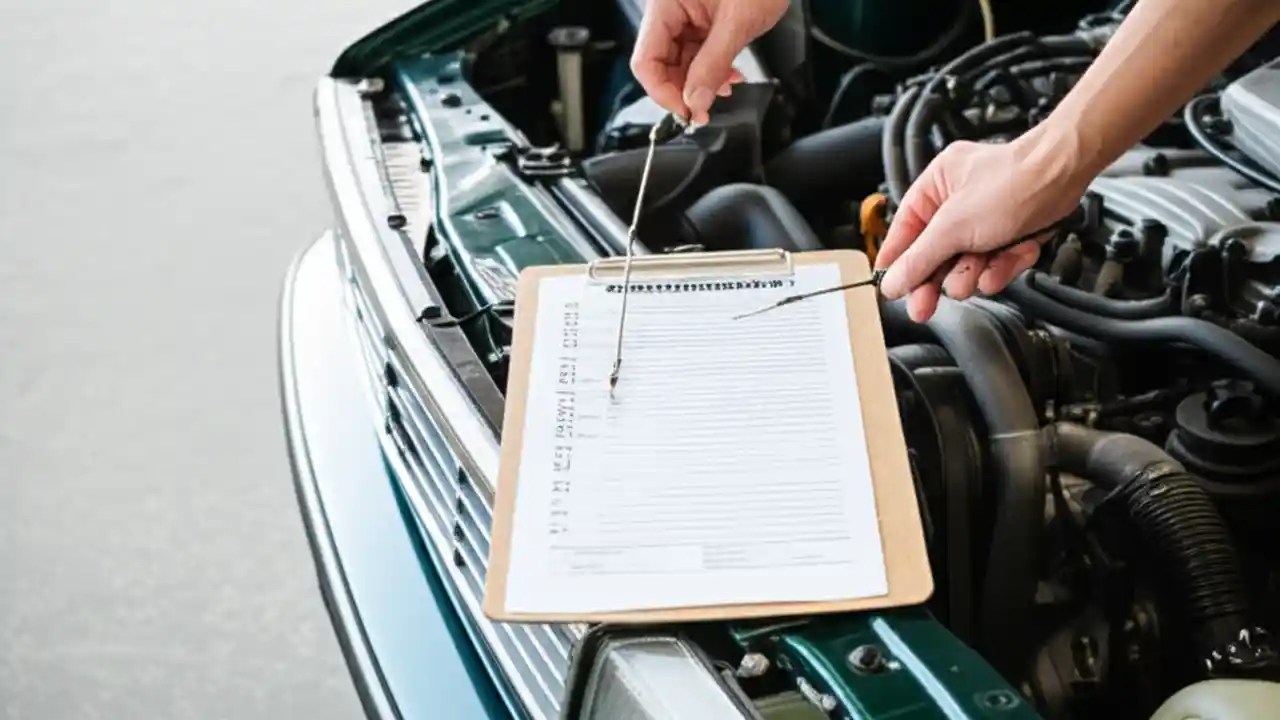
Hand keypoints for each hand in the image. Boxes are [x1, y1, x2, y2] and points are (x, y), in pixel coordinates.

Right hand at [629, 0, 787, 124]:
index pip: (646, 59)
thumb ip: (713, 65)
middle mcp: (669, 9)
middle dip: (684, 89)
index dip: (663, 92)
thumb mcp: (737, 23)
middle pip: (660, 63)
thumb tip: (694, 102)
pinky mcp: (701, 19)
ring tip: (726, 87)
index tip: (686, 111)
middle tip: (705, 108)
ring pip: (679, 62)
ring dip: (701, 81)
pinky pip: (696, 52)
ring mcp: (685, 14)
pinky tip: (728, 75)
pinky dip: (711, 68)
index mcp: (666, 3)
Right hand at [874, 131, 1090, 321]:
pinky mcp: (1008, 235)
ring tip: (980, 274)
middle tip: (923, 307)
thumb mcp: (954, 226)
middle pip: (934, 255)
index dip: (897, 264)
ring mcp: (983, 220)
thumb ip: (919, 259)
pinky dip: (1002, 267)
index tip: (890, 290)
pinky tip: (1008, 260)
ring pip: (966, 265)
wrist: (1064, 177)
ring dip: (973, 274)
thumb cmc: (1013, 181)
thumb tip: (891, 282)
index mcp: (934, 188)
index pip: (904, 233)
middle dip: (937, 279)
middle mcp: (955, 204)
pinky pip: (994, 263)